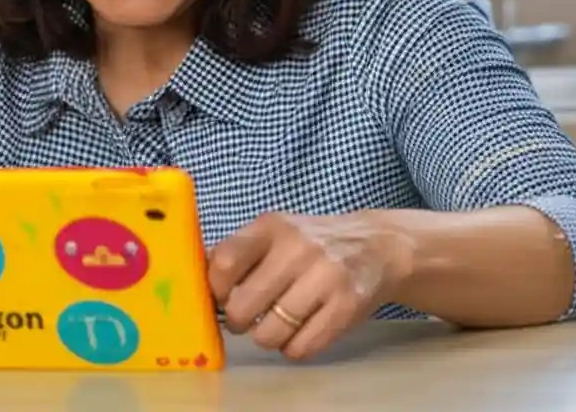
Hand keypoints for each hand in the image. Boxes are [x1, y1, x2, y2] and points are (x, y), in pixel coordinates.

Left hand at [206, 211, 406, 359]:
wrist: (377, 246)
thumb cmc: (312, 244)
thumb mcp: (276, 233)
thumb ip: (239, 252)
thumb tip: (198, 282)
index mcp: (272, 227)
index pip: (225, 262)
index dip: (218, 289)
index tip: (225, 295)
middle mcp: (298, 249)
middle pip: (243, 308)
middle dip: (239, 321)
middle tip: (249, 317)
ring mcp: (324, 277)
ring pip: (269, 334)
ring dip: (267, 338)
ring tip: (277, 324)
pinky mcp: (346, 306)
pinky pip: (301, 348)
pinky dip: (294, 348)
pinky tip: (301, 332)